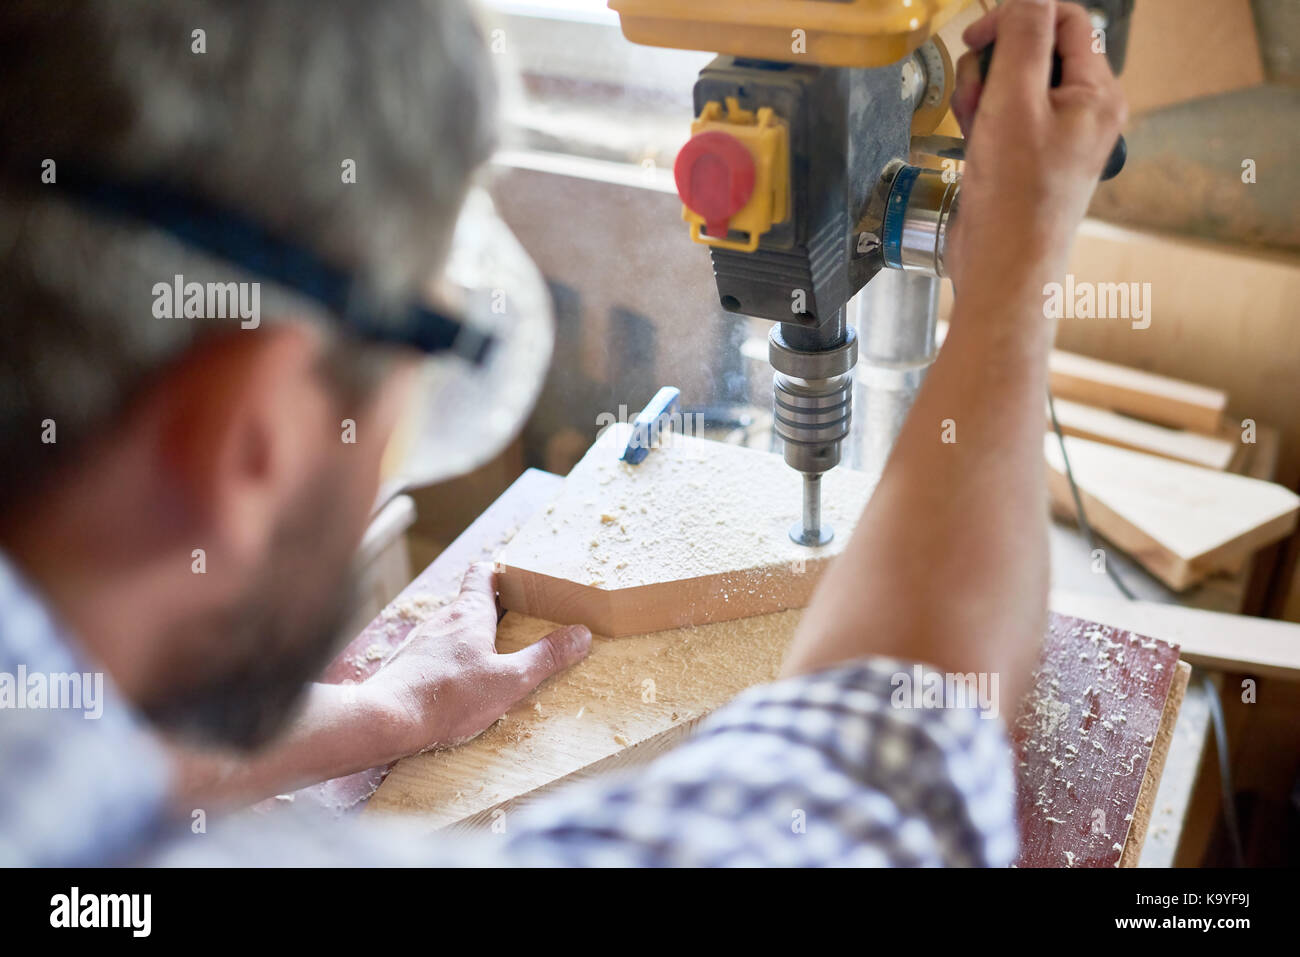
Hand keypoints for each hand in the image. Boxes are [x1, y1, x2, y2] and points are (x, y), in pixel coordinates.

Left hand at [367, 562, 590, 752]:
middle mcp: (443, 620)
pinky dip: (452, 662)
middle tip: (520, 626)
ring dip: (473, 640)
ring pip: (452, 631)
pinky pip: (435, 654)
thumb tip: (581, 635)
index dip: (503, 572)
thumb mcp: (510, 680)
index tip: (521, 581)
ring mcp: (421, 642)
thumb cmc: (447, 697)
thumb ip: (546, 657)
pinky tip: (460, 686)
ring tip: (494, 660)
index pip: (484, 573)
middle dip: (496, 612)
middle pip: (471, 603)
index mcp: (469, 614)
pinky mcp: (407, 665)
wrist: (385, 720)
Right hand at [946, 0, 1127, 290]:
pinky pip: (1005, 116)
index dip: (1017, 18)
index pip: (1065, 19)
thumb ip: (1023, 36)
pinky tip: (972, 142)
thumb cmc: (1015, 199)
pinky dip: (982, 120)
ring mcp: (1057, 136)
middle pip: (1035, 50)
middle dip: (993, 65)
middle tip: (976, 97)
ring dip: (982, 94)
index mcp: (1098, 94)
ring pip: (1014, 83)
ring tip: (972, 127)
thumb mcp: (1014, 102)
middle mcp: (1085, 112)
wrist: (1003, 269)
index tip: (978, 38)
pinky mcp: (1029, 157)